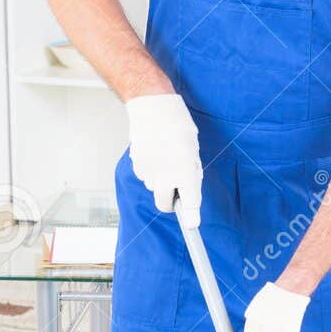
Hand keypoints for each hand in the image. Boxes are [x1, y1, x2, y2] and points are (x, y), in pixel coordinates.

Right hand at [125, 93, 202, 228]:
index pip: (190, 202)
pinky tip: (155, 154)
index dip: (192, 215)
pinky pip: (146, 176)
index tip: (193, 225)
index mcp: (185, 172)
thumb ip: (192, 171)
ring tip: (166, 158)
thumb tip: (189, 186)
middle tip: (177, 190)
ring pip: (155, 188)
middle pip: (165, 205)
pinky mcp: (137, 165)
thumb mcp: (193, 149)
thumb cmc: (177, 124)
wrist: (152, 107)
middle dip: (170, 202)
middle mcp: (165, 176)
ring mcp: (149, 172)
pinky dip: (151, 171)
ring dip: (161, 182)